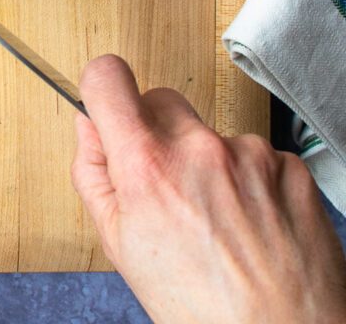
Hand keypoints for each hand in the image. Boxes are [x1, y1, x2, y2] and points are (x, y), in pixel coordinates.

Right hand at [71, 55, 345, 323]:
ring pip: (212, 133)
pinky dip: (252, 182)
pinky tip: (253, 225)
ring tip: (220, 223)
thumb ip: (93, 174)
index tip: (108, 102)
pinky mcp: (290, 166)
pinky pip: (257, 155)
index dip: (102, 87)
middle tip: (168, 188)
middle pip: (162, 101)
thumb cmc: (202, 310)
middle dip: (157, 133)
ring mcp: (250, 154)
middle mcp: (198, 148)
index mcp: (147, 166)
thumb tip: (88, 126)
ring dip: (209, 163)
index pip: (107, 78)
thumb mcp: (121, 248)